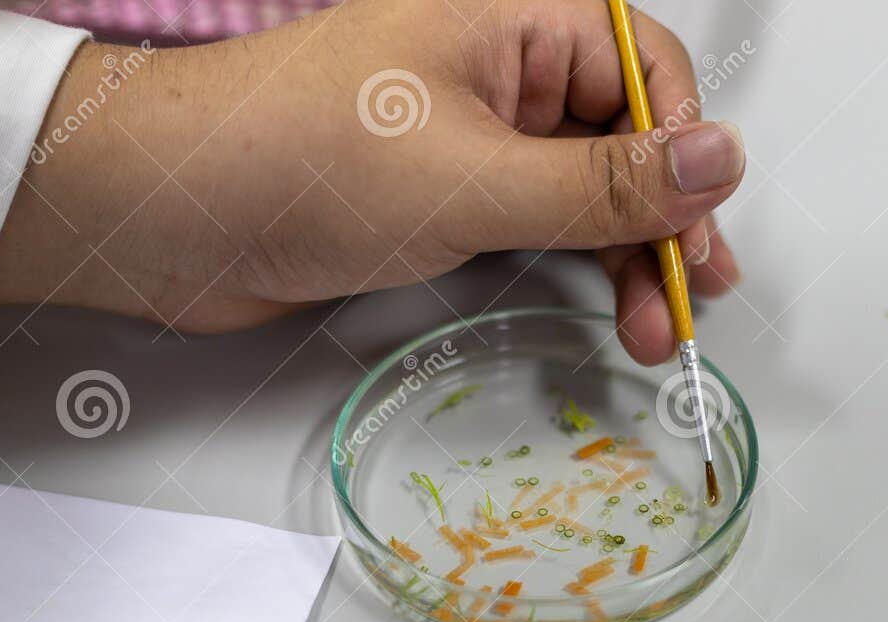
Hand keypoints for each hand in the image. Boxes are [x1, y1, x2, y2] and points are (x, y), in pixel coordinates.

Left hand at [0, 0, 744, 364]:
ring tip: (652, 326)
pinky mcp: (437, 194)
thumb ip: (603, 185)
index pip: (639, 67)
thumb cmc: (295, 161)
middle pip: (620, 134)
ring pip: (579, 186)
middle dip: (660, 218)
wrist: (168, 215)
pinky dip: (570, 263)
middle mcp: (493, 67)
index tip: (697, 228)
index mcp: (505, 19)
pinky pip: (531, 220)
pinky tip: (600, 302)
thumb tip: (719, 162)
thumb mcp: (474, 180)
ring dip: (623, 254)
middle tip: (687, 295)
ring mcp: (466, 133)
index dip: (681, 149)